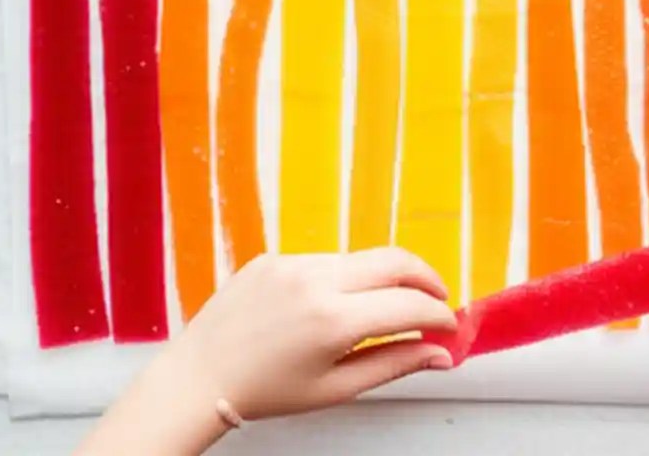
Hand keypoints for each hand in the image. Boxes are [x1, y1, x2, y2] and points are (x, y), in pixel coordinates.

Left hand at [77, 248, 455, 454]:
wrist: (200, 376)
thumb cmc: (264, 391)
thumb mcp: (337, 387)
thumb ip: (394, 364)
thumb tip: (440, 354)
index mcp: (332, 320)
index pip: (409, 305)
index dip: (439, 315)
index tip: (448, 326)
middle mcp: (314, 281)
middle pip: (395, 260)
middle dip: (426, 278)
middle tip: (437, 301)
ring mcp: (291, 263)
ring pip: (360, 258)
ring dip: (383, 279)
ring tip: (384, 310)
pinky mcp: (273, 256)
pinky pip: (324, 259)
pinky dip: (343, 277)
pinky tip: (334, 305)